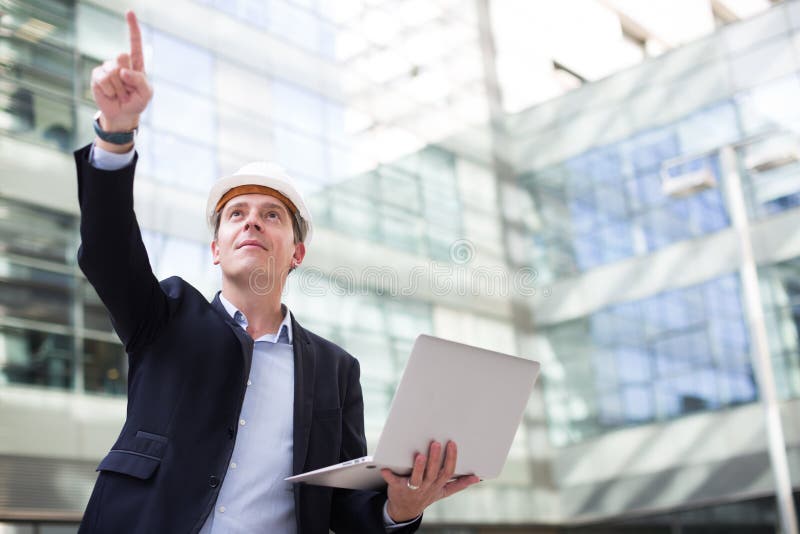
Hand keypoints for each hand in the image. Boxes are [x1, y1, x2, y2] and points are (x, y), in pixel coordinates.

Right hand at [91, 10, 151, 132]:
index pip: (135, 42)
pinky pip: (103, 80)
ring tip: (121, 94)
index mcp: (136, 63)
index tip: (129, 12)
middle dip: (127, 76)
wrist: (123, 114)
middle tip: (128, 88)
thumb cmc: (137, 101)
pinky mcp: (97, 76)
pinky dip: (110, 91)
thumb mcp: (146, 93)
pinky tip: (111, 94)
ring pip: (113, 72)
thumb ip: (140, 81)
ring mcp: (108, 68)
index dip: (132, 28)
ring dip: (119, 88)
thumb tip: (123, 71)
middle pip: (122, 57)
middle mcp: (120, 62)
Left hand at [381, 441, 479, 522]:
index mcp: (438, 484)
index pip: (447, 472)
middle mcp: (427, 486)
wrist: (405, 509)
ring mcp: (412, 488)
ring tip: (419, 455)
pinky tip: (385, 468)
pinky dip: (389, 476)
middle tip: (436, 443)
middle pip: (433, 473)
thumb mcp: (444, 491)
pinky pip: (394, 482)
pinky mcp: (398, 488)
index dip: (451, 458)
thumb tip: (476, 477)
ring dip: (418, 468)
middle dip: (435, 459)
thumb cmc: (426, 495)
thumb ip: (459, 484)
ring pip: (417, 478)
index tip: (451, 443)